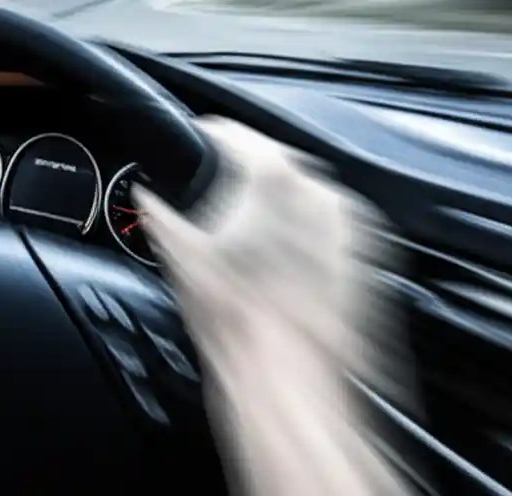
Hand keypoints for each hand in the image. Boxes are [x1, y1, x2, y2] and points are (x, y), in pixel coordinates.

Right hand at [134, 117, 371, 368]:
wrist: (285, 378)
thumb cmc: (232, 317)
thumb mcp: (177, 254)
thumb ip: (157, 211)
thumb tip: (145, 196)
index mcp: (273, 174)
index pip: (232, 132)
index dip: (204, 138)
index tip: (192, 147)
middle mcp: (320, 188)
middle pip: (272, 161)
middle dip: (243, 176)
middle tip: (216, 202)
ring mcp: (349, 224)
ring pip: (304, 195)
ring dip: (277, 205)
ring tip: (248, 239)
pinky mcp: (366, 256)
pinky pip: (328, 228)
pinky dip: (304, 235)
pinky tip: (279, 265)